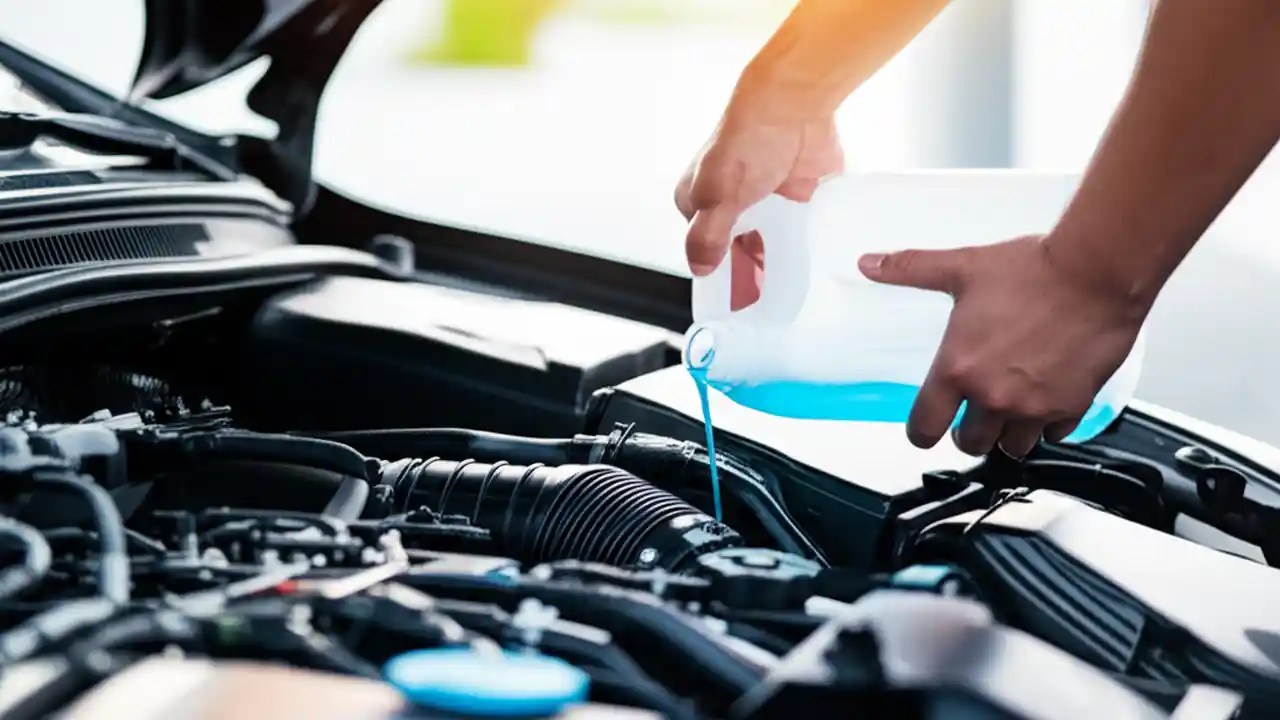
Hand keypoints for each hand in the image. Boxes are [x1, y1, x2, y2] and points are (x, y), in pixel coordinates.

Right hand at [675, 110, 842, 308]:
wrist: (796, 104)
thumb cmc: (747, 138)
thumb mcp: (720, 194)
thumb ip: (708, 235)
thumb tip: (700, 266)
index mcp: (699, 204)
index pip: (706, 255)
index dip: (722, 283)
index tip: (739, 313)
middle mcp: (730, 207)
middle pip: (739, 256)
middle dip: (754, 280)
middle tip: (771, 313)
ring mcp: (765, 204)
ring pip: (771, 248)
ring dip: (780, 268)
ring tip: (795, 297)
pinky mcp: (795, 201)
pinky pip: (798, 235)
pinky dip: (803, 251)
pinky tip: (812, 269)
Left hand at [858, 235, 1145, 456]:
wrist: (1096, 272)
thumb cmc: (1034, 271)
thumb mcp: (962, 267)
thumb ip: (911, 269)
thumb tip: (870, 264)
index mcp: (959, 368)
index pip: (924, 426)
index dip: (921, 432)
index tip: (925, 429)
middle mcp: (993, 395)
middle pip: (969, 443)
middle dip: (967, 432)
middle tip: (971, 414)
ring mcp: (1034, 406)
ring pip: (1011, 446)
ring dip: (1006, 433)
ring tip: (1008, 409)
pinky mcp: (1071, 406)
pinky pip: (1053, 435)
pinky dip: (1047, 425)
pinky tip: (1046, 400)